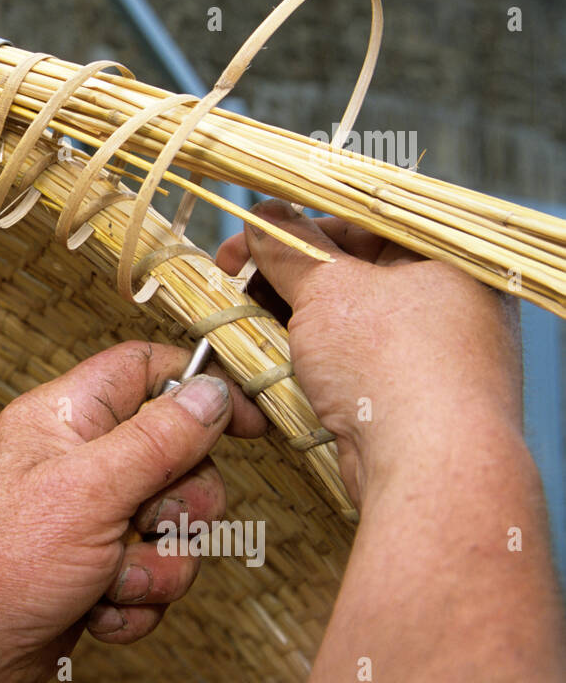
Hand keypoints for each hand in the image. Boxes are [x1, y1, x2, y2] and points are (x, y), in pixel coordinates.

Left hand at [0, 341, 267, 682]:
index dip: (201, 388)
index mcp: (67, 418)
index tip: (249, 423)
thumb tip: (211, 391)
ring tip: (107, 580)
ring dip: (154, 566)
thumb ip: (158, 438)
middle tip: (144, 523)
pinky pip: (153, 575)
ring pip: (172, 528)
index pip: (146, 370)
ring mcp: (89, 518)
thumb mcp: (88, 490)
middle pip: (178, 457)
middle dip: (178, 507)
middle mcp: (79, 462)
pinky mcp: (95, 570)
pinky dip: (133, 602)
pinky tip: (94, 611)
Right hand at [216, 199, 523, 508]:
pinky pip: (346, 368)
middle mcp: (448, 304)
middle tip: (234, 285)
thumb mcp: (328, 288)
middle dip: (283, 282)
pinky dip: (306, 365)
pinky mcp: (405, 401)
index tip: (246, 242)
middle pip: (347, 276)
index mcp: (449, 259)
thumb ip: (288, 247)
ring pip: (340, 326)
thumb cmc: (394, 363)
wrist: (426, 468)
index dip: (296, 229)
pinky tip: (268, 366)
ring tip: (243, 329)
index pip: (361, 223)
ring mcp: (429, 356)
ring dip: (286, 326)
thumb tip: (263, 215)